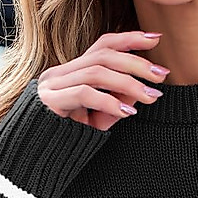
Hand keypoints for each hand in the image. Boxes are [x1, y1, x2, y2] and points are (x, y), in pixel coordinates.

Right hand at [37, 30, 168, 131]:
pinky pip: (84, 94)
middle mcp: (61, 72)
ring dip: (128, 83)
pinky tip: (127, 113)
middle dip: (136, 62)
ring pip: (96, 72)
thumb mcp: (100, 118)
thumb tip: (142, 89)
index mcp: (73, 71)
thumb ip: (118, 103)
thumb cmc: (70, 138)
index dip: (129, 38)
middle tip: (162, 75)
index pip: (103, 45)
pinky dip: (109, 102)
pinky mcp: (50, 101)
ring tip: (151, 96)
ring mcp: (53, 85)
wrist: (35, 158)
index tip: (156, 39)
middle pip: (103, 55)